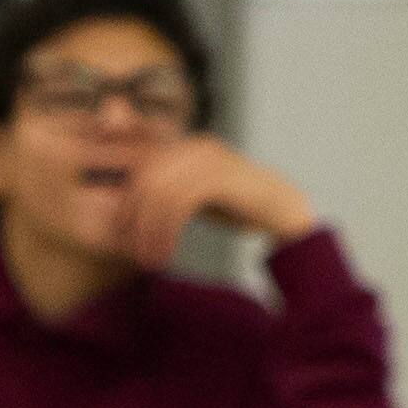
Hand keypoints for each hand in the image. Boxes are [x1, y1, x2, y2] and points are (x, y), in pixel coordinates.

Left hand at [113, 137, 318, 272]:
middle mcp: (194, 146)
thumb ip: (170, 195)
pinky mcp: (221, 175)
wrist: (284, 208)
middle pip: (146, 180)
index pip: (141, 171)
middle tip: (134, 253)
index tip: (123, 238)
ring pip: (161, 193)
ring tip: (151, 260)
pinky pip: (181, 202)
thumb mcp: (197, 196)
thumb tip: (134, 213)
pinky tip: (168, 253)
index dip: (126, 204)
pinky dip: (168, 231)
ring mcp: (209, 158)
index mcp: (185, 147)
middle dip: (134, 219)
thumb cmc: (239, 205)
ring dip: (150, 231)